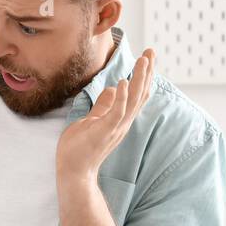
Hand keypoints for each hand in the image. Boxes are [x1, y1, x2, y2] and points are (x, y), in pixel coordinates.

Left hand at [56, 48, 154, 181]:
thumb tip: (112, 88)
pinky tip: (122, 82)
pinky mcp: (104, 132)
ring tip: (143, 60)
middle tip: (151, 52)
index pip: (136, 95)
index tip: (147, 57)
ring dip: (138, 80)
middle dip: (146, 72)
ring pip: (132, 101)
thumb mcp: (92, 120)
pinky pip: (116, 113)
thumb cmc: (80, 149)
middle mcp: (122, 123)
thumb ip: (104, 106)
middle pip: (139, 94)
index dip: (143, 76)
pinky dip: (120, 98)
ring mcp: (115, 128)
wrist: (74, 173)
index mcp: (120, 119)